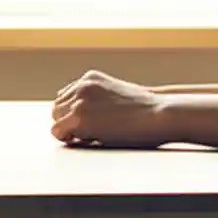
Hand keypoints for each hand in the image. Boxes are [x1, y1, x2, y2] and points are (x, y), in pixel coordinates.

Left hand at [50, 70, 170, 148]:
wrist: (160, 114)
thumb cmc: (149, 111)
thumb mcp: (120, 96)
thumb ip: (100, 100)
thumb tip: (84, 119)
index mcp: (91, 77)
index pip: (66, 96)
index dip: (73, 113)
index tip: (89, 124)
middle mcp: (82, 85)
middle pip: (57, 107)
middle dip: (68, 121)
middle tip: (91, 133)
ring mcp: (79, 100)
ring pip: (56, 119)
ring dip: (70, 129)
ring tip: (94, 135)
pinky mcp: (79, 117)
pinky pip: (58, 132)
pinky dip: (68, 138)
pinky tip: (89, 139)